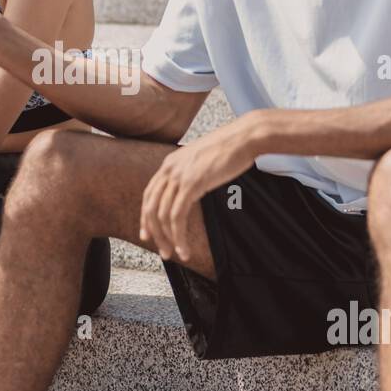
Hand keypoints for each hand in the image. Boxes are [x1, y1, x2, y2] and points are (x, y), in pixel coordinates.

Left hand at [139, 116, 261, 262]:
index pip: (149, 195)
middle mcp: (169, 169)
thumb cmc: (230, 149)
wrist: (244, 137)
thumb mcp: (202, 161)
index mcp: (170, 163)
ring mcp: (179, 176)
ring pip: (162, 216)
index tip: (148, 235)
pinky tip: (184, 247)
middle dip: (155, 233)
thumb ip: (192, 175)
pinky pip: (177, 217)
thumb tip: (191, 190)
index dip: (146, 218)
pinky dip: (178, 236)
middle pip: (151, 208)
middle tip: (164, 252)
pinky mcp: (191, 184)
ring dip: (168, 239)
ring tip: (177, 254)